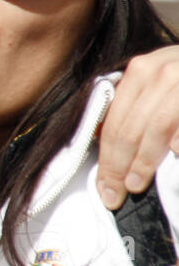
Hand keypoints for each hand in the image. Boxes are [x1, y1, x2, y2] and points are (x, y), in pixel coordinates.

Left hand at [96, 45, 178, 208]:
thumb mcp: (155, 82)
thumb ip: (131, 106)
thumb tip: (95, 139)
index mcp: (140, 71)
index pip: (114, 122)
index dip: (106, 157)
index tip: (103, 186)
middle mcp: (160, 72)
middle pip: (129, 128)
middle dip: (118, 165)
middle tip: (113, 194)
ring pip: (155, 127)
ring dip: (143, 160)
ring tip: (135, 184)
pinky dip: (178, 139)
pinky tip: (174, 154)